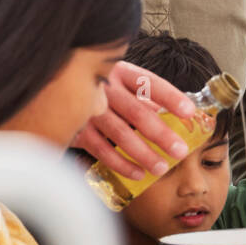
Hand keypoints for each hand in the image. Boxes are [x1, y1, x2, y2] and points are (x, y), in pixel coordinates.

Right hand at [70, 61, 195, 180]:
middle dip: (161, 134)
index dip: (170, 97)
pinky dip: (120, 164)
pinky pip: (101, 150)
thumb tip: (171, 113)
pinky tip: (137, 173)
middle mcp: (103, 88)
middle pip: (137, 112)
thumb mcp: (120, 82)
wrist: (55, 87)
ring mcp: (88, 108)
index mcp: (119, 71)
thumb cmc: (99, 87)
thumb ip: (142, 96)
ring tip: (161, 168)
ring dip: (143, 154)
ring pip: (120, 134)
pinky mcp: (76, 128)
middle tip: (180, 151)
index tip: (190, 113)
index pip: (149, 83)